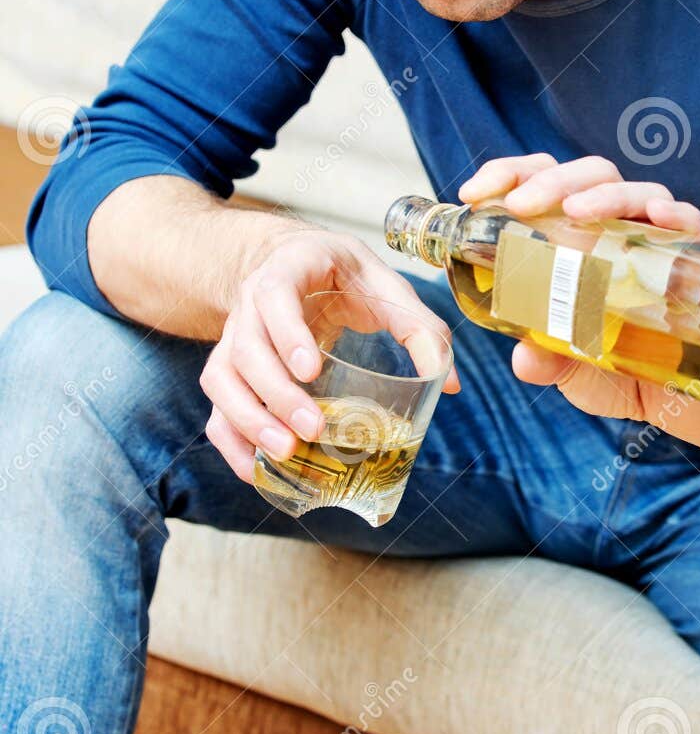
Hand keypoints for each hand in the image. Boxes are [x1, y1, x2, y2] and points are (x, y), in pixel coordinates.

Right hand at [201, 228, 457, 483]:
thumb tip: (449, 384)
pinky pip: (216, 407)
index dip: (287, 333)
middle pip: (245, 349)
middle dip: (275, 394)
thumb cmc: (342, 275)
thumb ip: (419, 327)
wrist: (293, 261)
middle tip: (312, 428)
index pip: (274, 296)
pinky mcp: (231, 370)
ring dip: (248, 420)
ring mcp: (233, 337)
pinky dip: (231, 442)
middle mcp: (249, 304)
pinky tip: (258, 472)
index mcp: (287, 271)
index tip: (311, 369)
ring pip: (222, 380)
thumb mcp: (383, 284)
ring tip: (285, 452)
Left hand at [459, 153, 699, 423]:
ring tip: (576, 210)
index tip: (473, 192)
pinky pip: (696, 226)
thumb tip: (525, 357)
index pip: (545, 185)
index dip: (509, 176)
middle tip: (519, 204)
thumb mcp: (576, 372)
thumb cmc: (627, 373)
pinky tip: (658, 217)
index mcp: (580, 239)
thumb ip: (549, 360)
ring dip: (605, 194)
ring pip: (638, 192)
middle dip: (551, 181)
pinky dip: (678, 216)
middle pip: (590, 177)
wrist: (687, 408)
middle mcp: (621, 229)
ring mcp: (664, 241)